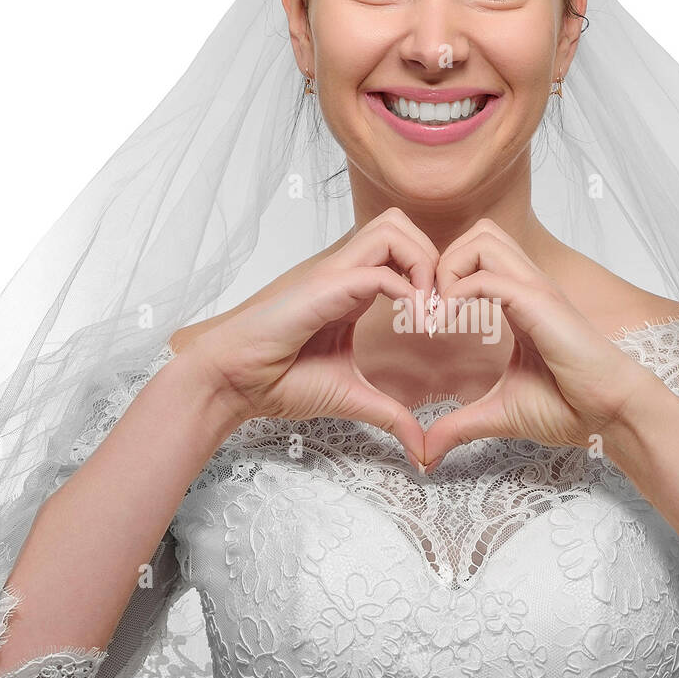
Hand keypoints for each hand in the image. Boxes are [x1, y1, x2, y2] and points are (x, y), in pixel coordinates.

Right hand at [182, 209, 435, 467]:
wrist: (234, 382)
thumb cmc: (278, 381)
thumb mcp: (352, 398)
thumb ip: (391, 416)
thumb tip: (422, 452)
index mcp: (353, 289)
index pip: (402, 251)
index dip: (433, 277)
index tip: (444, 322)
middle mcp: (346, 273)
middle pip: (401, 224)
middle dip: (435, 256)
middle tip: (443, 304)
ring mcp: (334, 275)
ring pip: (392, 229)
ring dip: (423, 262)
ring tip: (430, 309)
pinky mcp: (324, 288)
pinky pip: (378, 270)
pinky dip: (408, 290)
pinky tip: (416, 323)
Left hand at [421, 219, 655, 467]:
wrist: (609, 416)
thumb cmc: (568, 408)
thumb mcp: (498, 413)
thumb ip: (459, 425)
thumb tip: (426, 453)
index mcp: (520, 301)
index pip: (477, 256)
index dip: (443, 278)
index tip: (427, 322)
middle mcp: (528, 286)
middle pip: (478, 233)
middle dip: (442, 261)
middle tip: (430, 308)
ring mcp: (536, 290)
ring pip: (482, 239)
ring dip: (449, 269)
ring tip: (439, 314)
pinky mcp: (540, 305)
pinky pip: (489, 277)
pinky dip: (458, 292)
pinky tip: (449, 326)